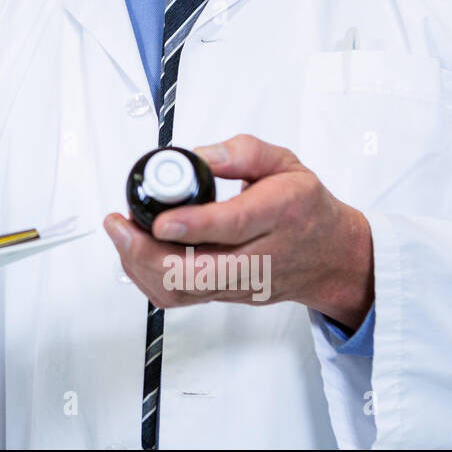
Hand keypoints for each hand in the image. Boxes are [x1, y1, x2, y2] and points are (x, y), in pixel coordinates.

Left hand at [104, 134, 373, 329]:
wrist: (331, 256)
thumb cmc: (304, 207)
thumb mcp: (284, 163)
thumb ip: (242, 152)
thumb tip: (199, 155)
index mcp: (279, 214)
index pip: (234, 225)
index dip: (192, 226)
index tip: (159, 219)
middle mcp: (260, 256)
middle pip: (199, 272)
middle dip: (148, 253)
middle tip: (120, 224)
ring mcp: (241, 282)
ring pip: (183, 291)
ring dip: (141, 266)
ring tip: (121, 234)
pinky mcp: (225, 295)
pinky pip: (180, 298)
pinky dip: (149, 278)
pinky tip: (135, 254)